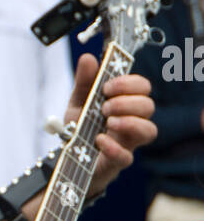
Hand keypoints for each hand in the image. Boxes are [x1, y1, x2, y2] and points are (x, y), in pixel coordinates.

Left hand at [64, 53, 155, 197]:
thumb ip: (84, 81)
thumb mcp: (78, 101)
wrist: (69, 157)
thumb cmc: (81, 127)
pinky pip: (127, 157)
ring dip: (130, 122)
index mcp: (125, 102)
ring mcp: (128, 142)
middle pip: (148, 106)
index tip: (107, 87)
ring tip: (107, 122)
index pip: (142, 87)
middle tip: (104, 107)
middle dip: (127, 102)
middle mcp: (132, 121)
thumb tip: (88, 58)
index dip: (129, 83)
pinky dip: (113, 147)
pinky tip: (99, 140)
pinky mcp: (117, 162)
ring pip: (150, 131)